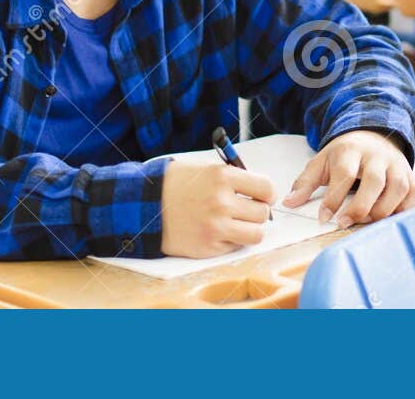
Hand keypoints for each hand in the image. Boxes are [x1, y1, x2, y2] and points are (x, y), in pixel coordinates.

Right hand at [158, 158, 274, 258]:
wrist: (146, 205)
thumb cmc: (178, 184)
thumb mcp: (207, 168)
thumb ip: (235, 178)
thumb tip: (262, 191)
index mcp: (222, 177)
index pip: (266, 188)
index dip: (268, 194)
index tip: (264, 196)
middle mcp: (221, 202)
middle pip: (263, 213)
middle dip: (257, 212)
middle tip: (246, 210)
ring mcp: (215, 227)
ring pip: (256, 234)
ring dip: (250, 229)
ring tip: (237, 223)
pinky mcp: (208, 247)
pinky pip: (236, 246)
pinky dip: (232, 240)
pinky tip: (218, 231)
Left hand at [283, 130, 414, 228]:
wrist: (373, 136)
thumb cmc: (345, 155)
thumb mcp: (321, 162)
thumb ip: (305, 182)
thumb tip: (289, 203)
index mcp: (351, 150)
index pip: (345, 174)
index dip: (334, 198)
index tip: (324, 217)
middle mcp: (377, 156)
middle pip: (374, 181)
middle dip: (359, 207)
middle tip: (344, 223)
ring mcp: (397, 165)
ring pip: (398, 188)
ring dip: (382, 210)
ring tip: (366, 221)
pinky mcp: (411, 175)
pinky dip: (404, 210)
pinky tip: (388, 217)